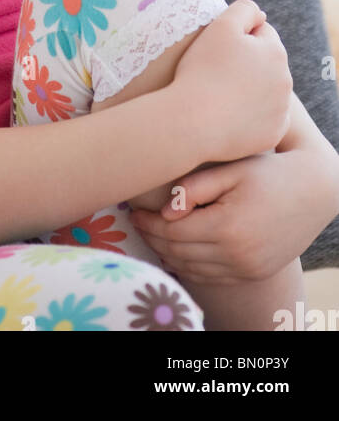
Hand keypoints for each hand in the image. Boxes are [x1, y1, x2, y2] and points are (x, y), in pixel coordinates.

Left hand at [130, 146, 334, 284]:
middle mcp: (237, 255)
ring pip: (192, 269)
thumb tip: (165, 210)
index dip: (148, 224)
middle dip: (153, 239)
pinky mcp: (253, 274)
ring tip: (154, 235)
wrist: (312, 191)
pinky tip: (179, 250)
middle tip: (138, 223)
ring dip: (168, 255)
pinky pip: (211, 277)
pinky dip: (190, 266)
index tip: (134, 212)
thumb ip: (195, 187)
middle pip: (179, 253)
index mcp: (228, 227)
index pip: (173, 232)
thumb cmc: (268, 172)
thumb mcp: (231, 169)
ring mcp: (247, 269)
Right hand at [171, 0, 292, 163]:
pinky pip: (263, 119)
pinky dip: (250, 116)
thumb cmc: (203, 70)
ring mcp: (281, 111)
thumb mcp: (221, 25)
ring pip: (265, 91)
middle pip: (265, 63)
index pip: (261, 32)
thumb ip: (244, 9)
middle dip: (247, 63)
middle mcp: (286, 81)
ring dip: (249, 88)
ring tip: (220, 93)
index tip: (217, 49)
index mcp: (276, 52)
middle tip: (216, 71)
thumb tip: (261, 15)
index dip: (237, 36)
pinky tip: (228, 115)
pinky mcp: (272, 134)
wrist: (193, 122)